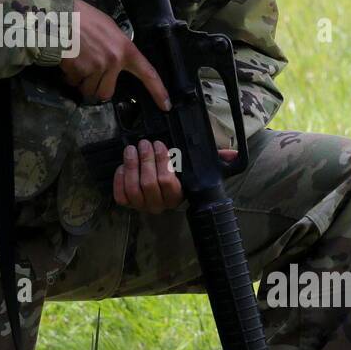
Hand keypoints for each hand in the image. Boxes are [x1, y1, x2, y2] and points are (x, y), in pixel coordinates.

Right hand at [59, 0, 169, 108]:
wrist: (62, 15)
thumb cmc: (84, 18)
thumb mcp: (109, 29)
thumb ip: (116, 49)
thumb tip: (115, 64)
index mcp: (125, 49)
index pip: (147, 73)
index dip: (158, 91)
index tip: (165, 105)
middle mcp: (114, 61)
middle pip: (106, 93)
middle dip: (95, 88)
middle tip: (87, 75)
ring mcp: (96, 67)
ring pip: (88, 90)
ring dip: (80, 82)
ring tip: (76, 62)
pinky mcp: (79, 70)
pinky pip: (73, 82)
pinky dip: (68, 75)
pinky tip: (67, 60)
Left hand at [113, 141, 236, 212]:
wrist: (161, 189)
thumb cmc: (181, 174)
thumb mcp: (198, 167)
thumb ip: (215, 160)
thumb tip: (232, 154)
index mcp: (178, 196)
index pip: (168, 183)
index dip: (162, 162)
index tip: (160, 145)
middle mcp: (160, 205)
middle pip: (149, 184)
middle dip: (146, 160)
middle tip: (144, 143)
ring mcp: (142, 206)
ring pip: (133, 189)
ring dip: (131, 166)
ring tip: (131, 149)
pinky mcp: (128, 204)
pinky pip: (121, 196)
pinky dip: (119, 180)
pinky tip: (122, 165)